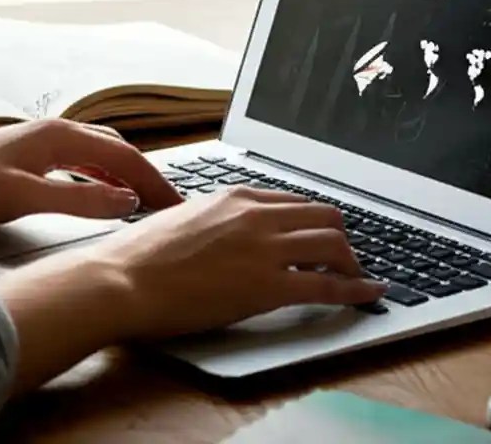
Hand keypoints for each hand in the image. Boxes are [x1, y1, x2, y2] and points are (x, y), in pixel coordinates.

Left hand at [0, 119, 181, 225]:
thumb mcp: (25, 199)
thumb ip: (81, 201)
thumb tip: (129, 202)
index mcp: (59, 136)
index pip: (125, 157)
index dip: (155, 182)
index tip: (177, 208)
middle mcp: (53, 131)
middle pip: (116, 148)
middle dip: (145, 175)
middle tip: (167, 206)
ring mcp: (37, 141)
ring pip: (97, 153)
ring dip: (123, 175)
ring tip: (142, 202)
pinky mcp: (24, 155)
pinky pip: (77, 161)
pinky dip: (99, 177)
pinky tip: (98, 195)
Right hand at [95, 186, 386, 337]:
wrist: (121, 280)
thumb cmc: (137, 256)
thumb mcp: (181, 218)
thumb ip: (211, 218)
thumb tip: (217, 230)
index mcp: (235, 196)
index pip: (294, 201)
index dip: (314, 220)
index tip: (322, 233)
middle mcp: (257, 215)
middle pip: (325, 214)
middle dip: (341, 236)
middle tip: (344, 256)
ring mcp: (265, 248)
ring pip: (334, 243)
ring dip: (352, 261)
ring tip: (356, 277)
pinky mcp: (268, 285)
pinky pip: (328, 284)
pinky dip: (356, 289)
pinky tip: (369, 294)